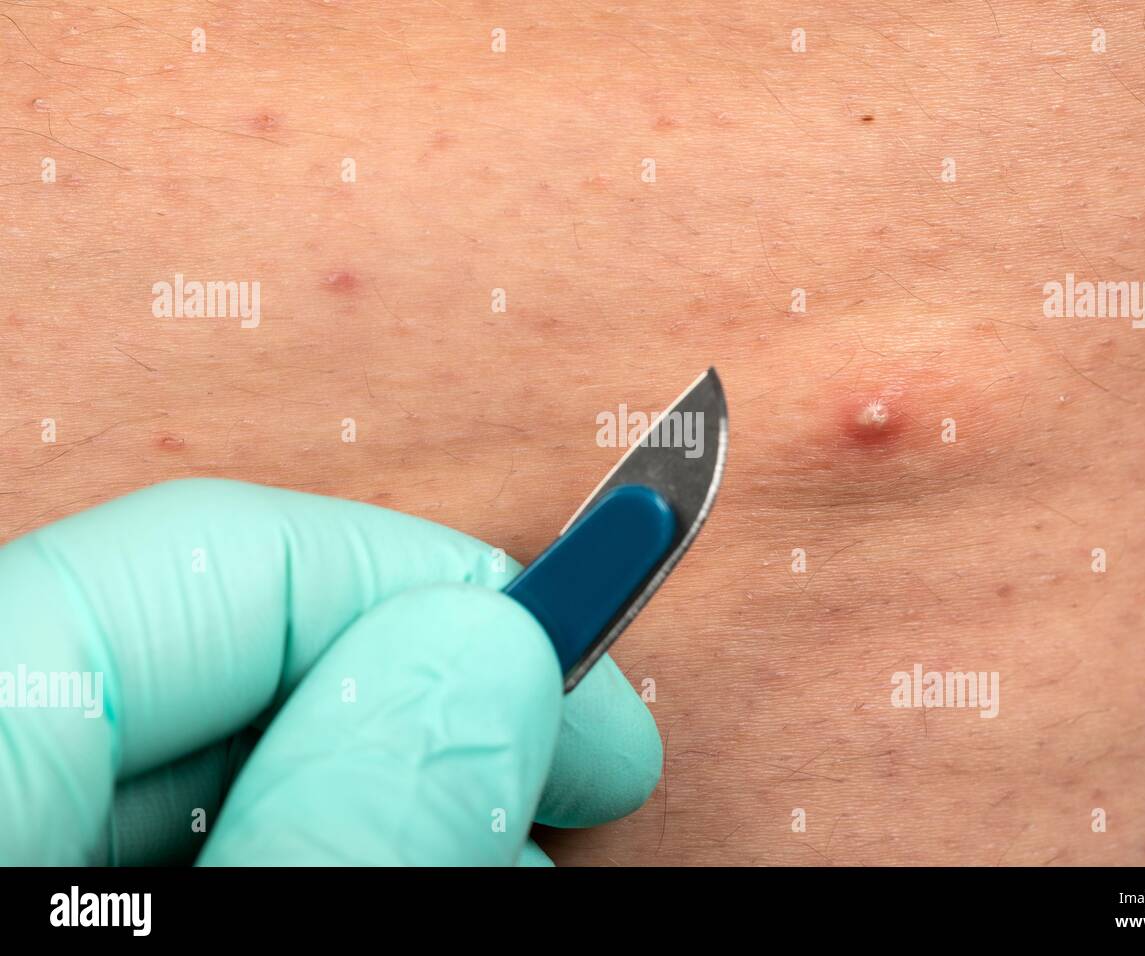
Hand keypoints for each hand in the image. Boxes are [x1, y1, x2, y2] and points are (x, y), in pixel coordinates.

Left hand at [0, 479, 661, 864]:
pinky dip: (297, 836)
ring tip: (501, 850)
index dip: (419, 582)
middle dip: (417, 691)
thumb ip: (347, 832)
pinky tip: (386, 864)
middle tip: (568, 769)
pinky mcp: (29, 889)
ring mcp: (0, 841)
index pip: (211, 561)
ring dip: (379, 776)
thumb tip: (486, 657)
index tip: (574, 655)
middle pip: (211, 652)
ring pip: (199, 753)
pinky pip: (159, 839)